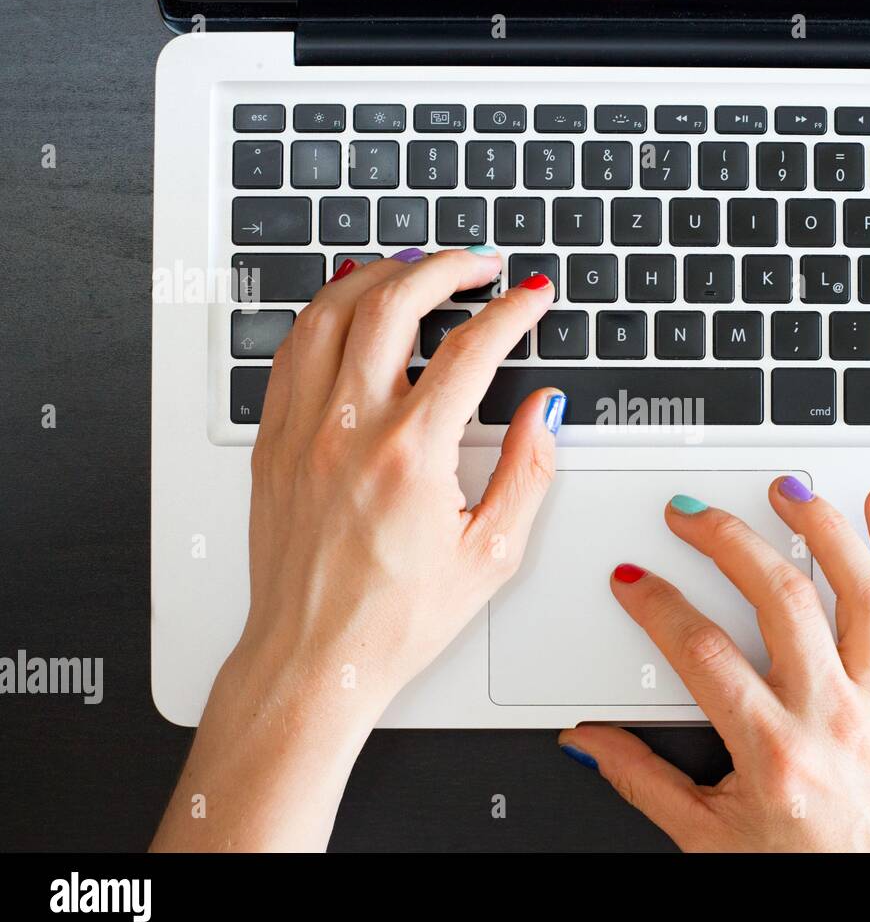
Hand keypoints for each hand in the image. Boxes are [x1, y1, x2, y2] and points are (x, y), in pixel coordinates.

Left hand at [237, 249, 560, 712]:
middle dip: (446, 267)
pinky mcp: (274, 442)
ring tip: (416, 266)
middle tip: (480, 264)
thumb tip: (543, 412)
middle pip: (395, 302)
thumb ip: (528, 472)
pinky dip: (324, 312)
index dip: (512, 310)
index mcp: (411, 455)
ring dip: (380, 274)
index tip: (532, 296)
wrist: (315, 657)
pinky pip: (291, 350)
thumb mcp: (492, 555)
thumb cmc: (395, 619)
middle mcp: (350, 429)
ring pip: (332, 311)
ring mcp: (303, 430)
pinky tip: (348, 305)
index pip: (472, 349)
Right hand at [558, 479, 869, 851]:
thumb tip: (588, 742)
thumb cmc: (808, 876)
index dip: (656, 604)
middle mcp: (833, 716)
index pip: (701, 651)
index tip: (634, 580)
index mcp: (774, 751)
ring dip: (820, 527)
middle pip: (779, 597)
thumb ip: (643, 780)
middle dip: (726, 539)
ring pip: (859, 588)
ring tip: (785, 490)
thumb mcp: (708, 838)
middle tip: (690, 514)